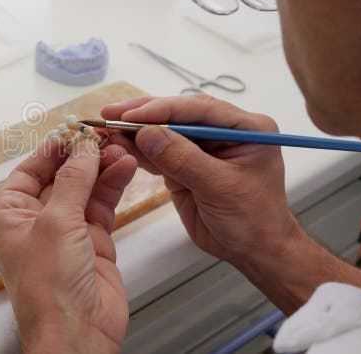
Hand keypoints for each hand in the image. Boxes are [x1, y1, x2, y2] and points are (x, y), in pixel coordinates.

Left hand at [0, 139, 136, 353]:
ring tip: (120, 146)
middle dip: (82, 155)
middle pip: (60, 176)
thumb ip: (74, 181)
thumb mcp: (57, 223)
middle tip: (104, 134)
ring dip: (102, 167)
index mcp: (10, 215)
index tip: (74, 129)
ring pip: (85, 188)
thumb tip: (82, 147)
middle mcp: (35, 222)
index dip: (52, 149)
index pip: (29, 170)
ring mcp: (65, 232)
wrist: (77, 332)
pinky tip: (125, 167)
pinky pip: (102, 205)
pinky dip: (113, 185)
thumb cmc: (49, 288)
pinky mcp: (92, 242)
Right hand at [100, 94, 297, 265]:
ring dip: (135, 132)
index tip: (131, 115)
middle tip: (110, 114)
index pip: (199, 109)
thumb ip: (183, 159)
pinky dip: (137, 150)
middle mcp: (222, 131)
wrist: (253, 250)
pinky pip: (157, 152)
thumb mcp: (219, 187)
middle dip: (143, 115)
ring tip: (107, 131)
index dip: (163, 109)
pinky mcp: (184, 163)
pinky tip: (117, 146)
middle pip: (177, 114)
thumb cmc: (251, 219)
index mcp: (244, 127)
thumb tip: (146, 134)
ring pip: (163, 131)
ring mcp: (202, 147)